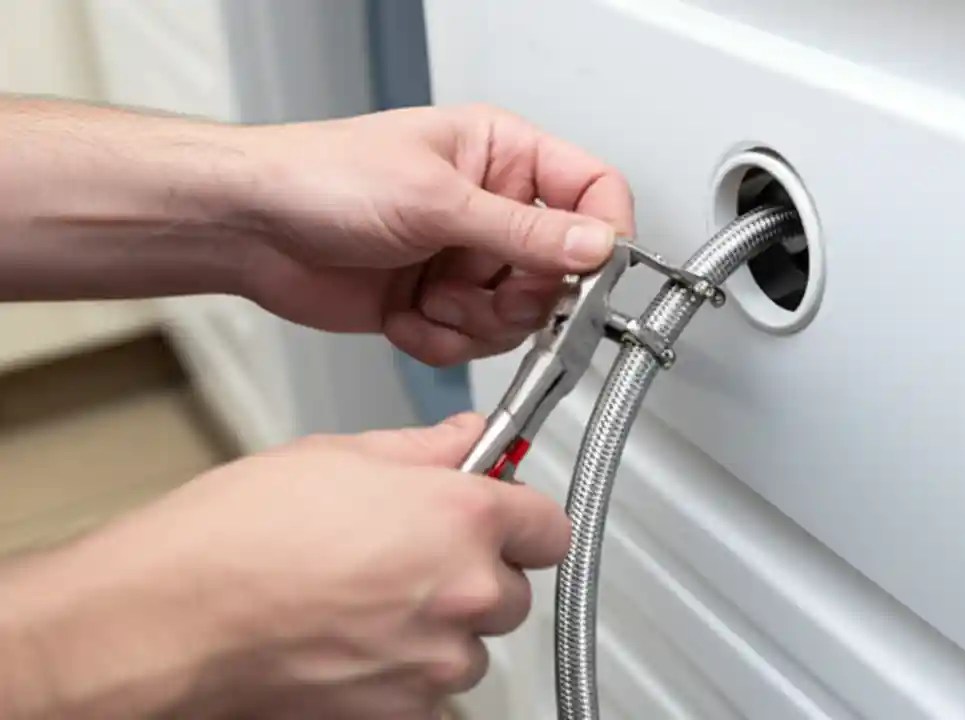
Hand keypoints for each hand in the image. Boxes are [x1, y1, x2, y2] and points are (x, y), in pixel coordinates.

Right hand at [0, 414, 568, 718]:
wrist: (166, 622)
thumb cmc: (232, 538)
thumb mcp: (337, 457)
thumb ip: (424, 450)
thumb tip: (465, 440)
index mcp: (461, 519)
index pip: (547, 526)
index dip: (520, 518)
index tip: (500, 517)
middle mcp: (464, 594)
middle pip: (511, 590)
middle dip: (473, 573)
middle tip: (408, 556)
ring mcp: (435, 663)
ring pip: (470, 647)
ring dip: (437, 628)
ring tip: (363, 601)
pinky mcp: (402, 714)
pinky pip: (428, 692)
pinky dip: (401, 673)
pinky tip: (347, 641)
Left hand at [232, 104, 634, 365]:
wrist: (250, 229)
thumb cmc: (323, 178)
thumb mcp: (436, 199)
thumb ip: (524, 231)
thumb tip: (596, 246)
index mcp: (504, 156)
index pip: (593, 190)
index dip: (603, 235)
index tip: (591, 274)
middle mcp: (492, 208)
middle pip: (561, 271)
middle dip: (520, 296)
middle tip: (485, 290)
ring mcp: (466, 259)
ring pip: (518, 318)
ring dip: (472, 321)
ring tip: (430, 296)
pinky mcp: (439, 304)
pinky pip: (473, 343)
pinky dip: (439, 340)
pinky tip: (404, 315)